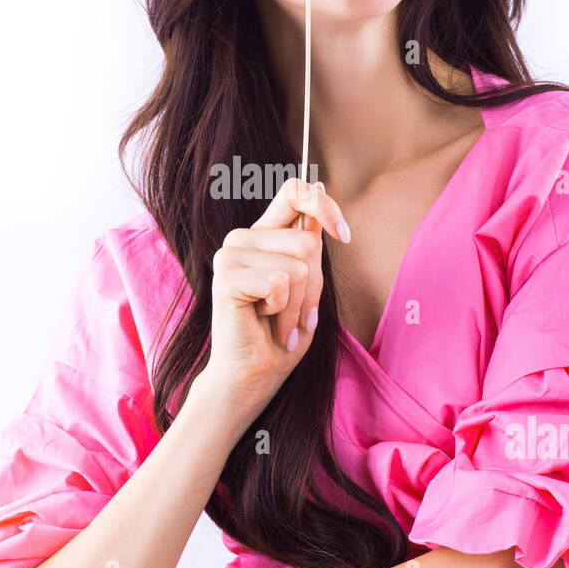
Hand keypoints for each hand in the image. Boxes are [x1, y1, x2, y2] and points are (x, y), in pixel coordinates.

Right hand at [199, 178, 349, 423]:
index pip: (294, 191)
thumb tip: (321, 196)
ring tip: (280, 321)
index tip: (343, 234)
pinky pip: (279, 282)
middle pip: (307, 241)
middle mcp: (243, 238)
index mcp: (264, 235)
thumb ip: (308, 246)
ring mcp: (230, 255)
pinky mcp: (225, 277)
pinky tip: (264, 321)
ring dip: (299, 303)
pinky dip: (283, 311)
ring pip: (297, 264)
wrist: (255, 376)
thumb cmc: (283, 335)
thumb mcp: (309, 285)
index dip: (323, 204)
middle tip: (297, 313)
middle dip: (315, 285)